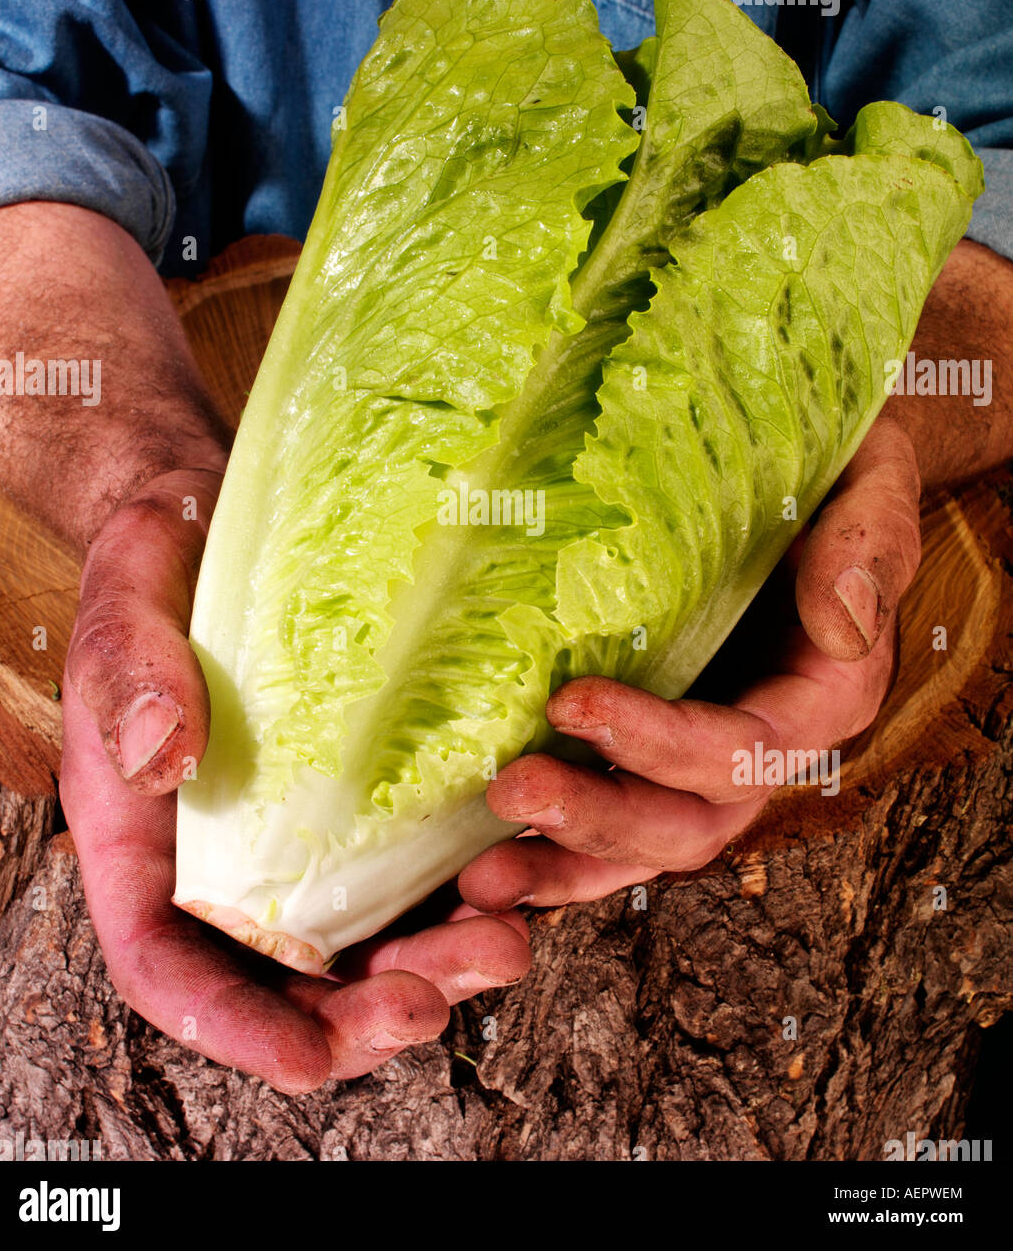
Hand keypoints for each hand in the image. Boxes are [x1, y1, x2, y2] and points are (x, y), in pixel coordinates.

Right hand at [60, 467, 528, 1092]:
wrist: (226, 526)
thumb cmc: (165, 564)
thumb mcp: (130, 598)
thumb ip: (130, 671)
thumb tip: (160, 757)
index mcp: (145, 838)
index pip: (169, 963)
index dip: (232, 1024)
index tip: (304, 1057)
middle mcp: (228, 858)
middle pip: (281, 980)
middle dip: (355, 1018)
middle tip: (428, 1006)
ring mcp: (305, 836)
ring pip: (362, 942)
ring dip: (431, 966)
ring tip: (498, 948)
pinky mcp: (372, 797)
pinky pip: (415, 871)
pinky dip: (463, 896)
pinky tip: (515, 884)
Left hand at [459, 414, 919, 910]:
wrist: (818, 479)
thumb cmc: (840, 474)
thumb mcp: (870, 486)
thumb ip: (865, 547)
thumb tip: (844, 621)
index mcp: (823, 698)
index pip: (742, 750)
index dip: (659, 741)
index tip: (570, 701)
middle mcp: (766, 748)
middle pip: (689, 823)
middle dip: (599, 817)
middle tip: (511, 791)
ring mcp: (706, 762)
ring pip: (645, 844)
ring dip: (564, 863)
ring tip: (481, 878)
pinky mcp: (659, 754)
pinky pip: (615, 824)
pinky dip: (557, 857)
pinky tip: (488, 875)